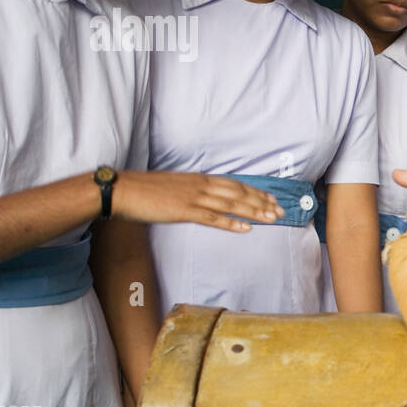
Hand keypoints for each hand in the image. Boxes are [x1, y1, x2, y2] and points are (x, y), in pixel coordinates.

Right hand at [112, 171, 281, 231]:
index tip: (273, 199)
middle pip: (239, 194)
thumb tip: (210, 199)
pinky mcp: (184, 211)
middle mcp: (201, 185)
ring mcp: (194, 198)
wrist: (124, 190)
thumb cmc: (147, 190)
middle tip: (282, 211)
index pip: (236, 184)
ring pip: (231, 205)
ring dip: (254, 212)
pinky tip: (246, 228)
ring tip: (272, 219)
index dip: (256, 192)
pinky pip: (212, 218)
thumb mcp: (178, 186)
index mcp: (200, 179)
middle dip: (262, 202)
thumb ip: (196, 191)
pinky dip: (231, 223)